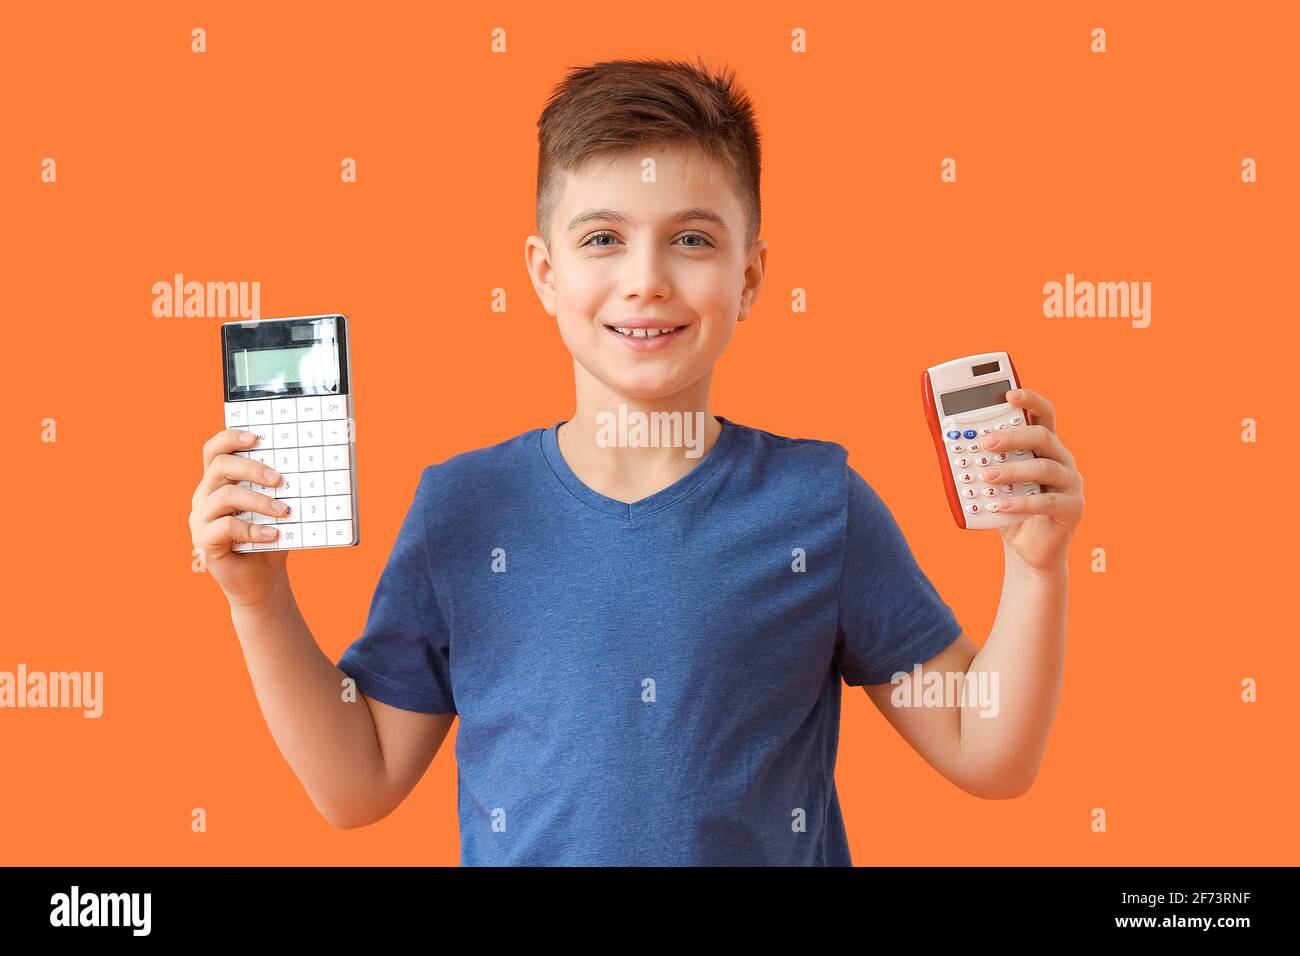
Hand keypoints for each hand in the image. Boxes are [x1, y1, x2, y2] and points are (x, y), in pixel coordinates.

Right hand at [189, 428, 291, 607]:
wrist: (263, 580)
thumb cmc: (271, 537)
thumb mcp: (276, 508)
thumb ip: (280, 489)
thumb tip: (306, 468)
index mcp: (218, 482)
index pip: (214, 450)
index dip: (230, 438)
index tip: (256, 437)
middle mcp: (204, 496)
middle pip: (219, 466)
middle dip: (252, 468)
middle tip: (279, 479)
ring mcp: (200, 518)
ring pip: (224, 496)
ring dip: (258, 501)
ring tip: (284, 511)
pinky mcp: (203, 541)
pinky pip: (224, 527)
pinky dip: (252, 529)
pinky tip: (272, 535)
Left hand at [981, 388, 1083, 575]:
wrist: (1027, 549)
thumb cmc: (1008, 508)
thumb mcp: (991, 482)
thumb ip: (979, 462)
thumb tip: (949, 444)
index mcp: (1044, 446)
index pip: (1042, 414)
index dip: (1029, 400)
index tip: (1009, 393)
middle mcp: (1061, 459)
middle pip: (1043, 436)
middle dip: (1012, 436)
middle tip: (986, 443)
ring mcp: (1071, 483)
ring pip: (1045, 467)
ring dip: (1012, 471)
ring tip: (987, 477)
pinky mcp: (1073, 508)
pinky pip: (1046, 501)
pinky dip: (1020, 502)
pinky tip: (1000, 505)